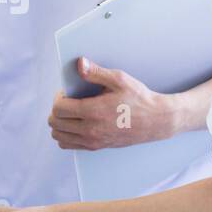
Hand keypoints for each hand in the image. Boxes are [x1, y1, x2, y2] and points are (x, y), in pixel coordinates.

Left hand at [48, 57, 176, 149]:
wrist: (156, 121)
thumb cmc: (139, 98)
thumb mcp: (119, 80)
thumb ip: (96, 72)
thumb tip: (79, 64)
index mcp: (93, 112)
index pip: (59, 109)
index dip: (58, 98)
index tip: (66, 92)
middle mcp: (90, 130)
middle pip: (55, 124)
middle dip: (57, 110)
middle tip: (68, 101)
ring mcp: (93, 141)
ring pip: (59, 137)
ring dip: (59, 124)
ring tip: (70, 113)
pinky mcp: (97, 147)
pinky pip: (69, 145)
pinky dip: (66, 135)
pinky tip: (76, 124)